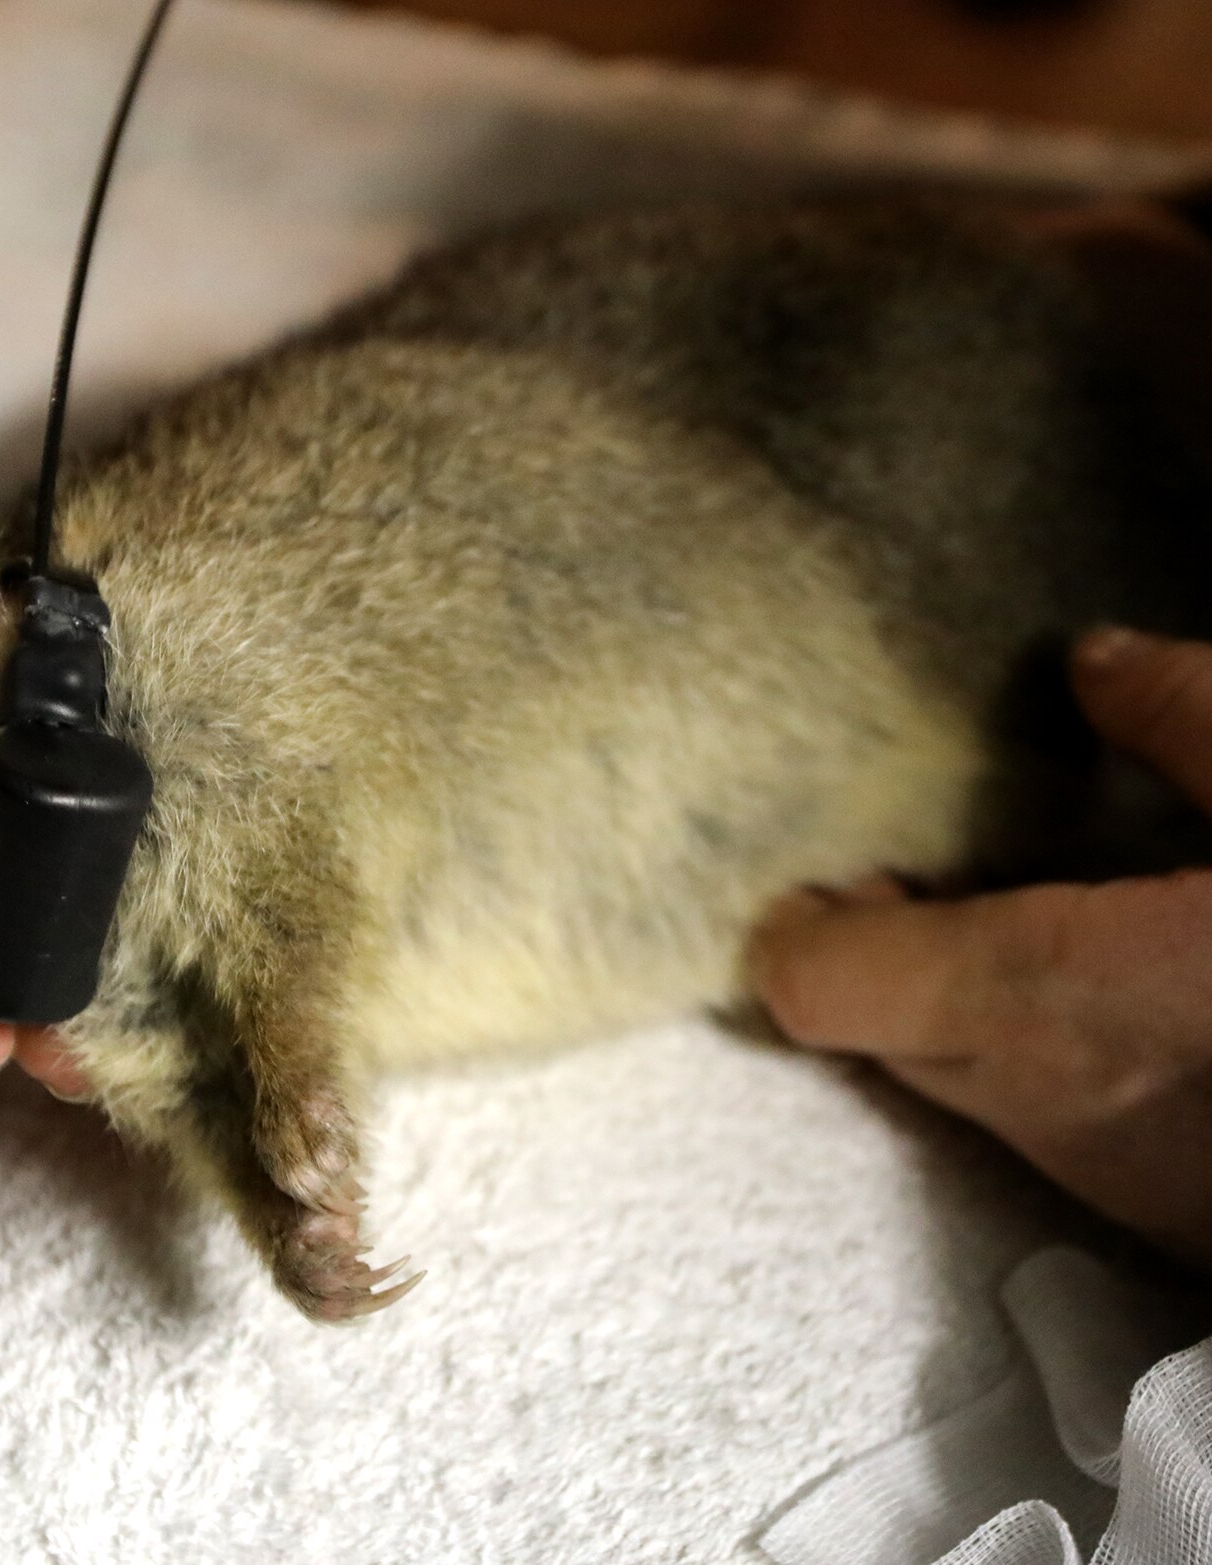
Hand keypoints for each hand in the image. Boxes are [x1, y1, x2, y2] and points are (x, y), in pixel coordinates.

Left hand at [748, 627, 1211, 1265]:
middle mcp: (1042, 1100)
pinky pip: (1054, 1120)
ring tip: (1037, 902)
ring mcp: (1100, 1175)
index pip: (820, 987)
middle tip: (933, 859)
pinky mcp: (1161, 1219)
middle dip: (883, 949)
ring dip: (968, 1000)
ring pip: (961, 1080)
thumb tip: (1097, 658)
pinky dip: (1056, 1051)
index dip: (804, 923)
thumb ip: (1195, 714)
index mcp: (1050, 992)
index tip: (836, 858)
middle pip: (876, 1030)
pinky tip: (1136, 986)